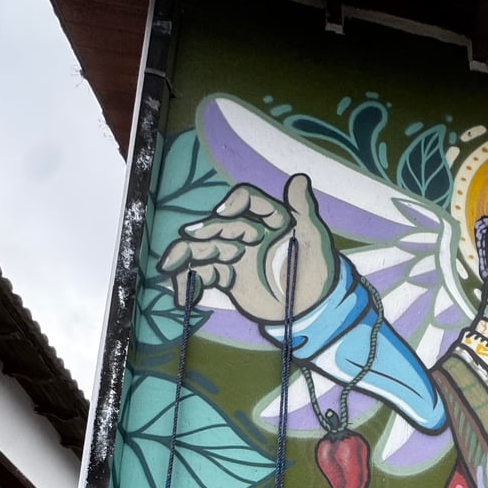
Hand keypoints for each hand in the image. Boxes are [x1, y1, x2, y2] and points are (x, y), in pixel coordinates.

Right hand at [158, 174, 336, 324]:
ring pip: (205, 249)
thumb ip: (304, 210)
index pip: (247, 202)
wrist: (313, 307)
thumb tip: (299, 180)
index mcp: (268, 219)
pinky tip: (183, 293)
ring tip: (171, 266)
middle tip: (191, 237)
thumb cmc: (316, 269)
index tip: (225, 213)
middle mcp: (248, 233)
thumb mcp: (315, 238)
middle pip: (220, 225)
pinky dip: (191, 282)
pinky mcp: (229, 277)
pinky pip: (205, 275)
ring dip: (186, 255)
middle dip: (205, 231)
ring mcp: (235, 255)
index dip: (235, 205)